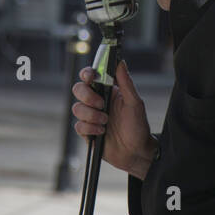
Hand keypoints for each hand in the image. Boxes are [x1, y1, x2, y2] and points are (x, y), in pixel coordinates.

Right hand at [71, 61, 154, 178]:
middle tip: (101, 104)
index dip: (87, 73)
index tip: (90, 76)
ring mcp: (90, 116)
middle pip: (78, 89)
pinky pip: (78, 125)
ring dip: (91, 115)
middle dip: (87, 96)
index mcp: (107, 91)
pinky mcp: (87, 131)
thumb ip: (126, 82)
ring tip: (106, 122)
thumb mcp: (135, 103)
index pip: (91, 76)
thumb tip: (120, 62)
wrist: (135, 152)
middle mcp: (97, 102)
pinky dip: (90, 128)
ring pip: (77, 108)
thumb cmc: (138, 127)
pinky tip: (102, 132)